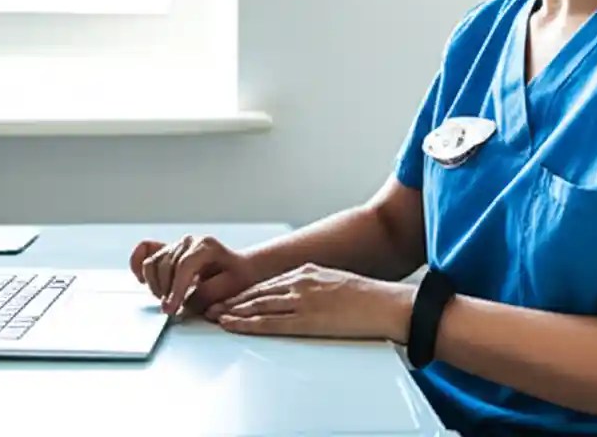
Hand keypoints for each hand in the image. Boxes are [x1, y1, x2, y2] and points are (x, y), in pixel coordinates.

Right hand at [128, 235, 259, 316]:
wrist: (240, 268)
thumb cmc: (237, 278)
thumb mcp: (228, 288)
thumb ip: (205, 295)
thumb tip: (182, 302)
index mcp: (206, 246)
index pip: (184, 266)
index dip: (175, 289)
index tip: (170, 309)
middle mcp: (189, 241)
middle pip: (166, 265)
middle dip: (165, 291)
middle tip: (170, 309)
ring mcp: (177, 244)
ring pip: (153, 261)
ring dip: (155, 284)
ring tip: (165, 299)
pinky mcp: (168, 249)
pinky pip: (145, 249)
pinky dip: (138, 263)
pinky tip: (142, 280)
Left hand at [210, 263, 414, 341]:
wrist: (385, 304)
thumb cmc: (367, 297)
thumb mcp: (335, 281)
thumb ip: (315, 284)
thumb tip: (303, 290)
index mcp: (307, 272)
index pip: (269, 282)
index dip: (247, 291)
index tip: (231, 295)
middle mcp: (299, 282)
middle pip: (257, 292)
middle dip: (232, 299)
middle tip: (212, 304)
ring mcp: (300, 300)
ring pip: (257, 305)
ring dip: (233, 311)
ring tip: (214, 315)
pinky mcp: (305, 319)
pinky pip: (268, 322)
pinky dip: (246, 323)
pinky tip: (232, 324)